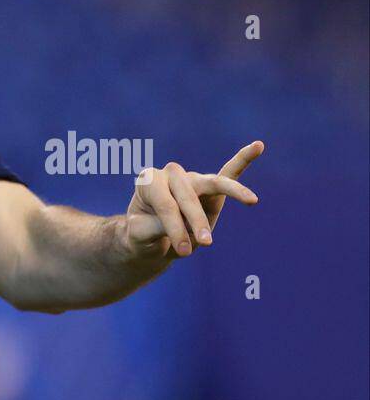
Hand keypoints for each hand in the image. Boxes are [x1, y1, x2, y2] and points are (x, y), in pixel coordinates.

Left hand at [123, 141, 261, 260]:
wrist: (151, 239)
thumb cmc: (144, 235)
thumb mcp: (140, 236)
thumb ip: (155, 228)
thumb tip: (182, 227)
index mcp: (148, 181)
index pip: (165, 202)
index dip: (174, 227)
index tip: (182, 253)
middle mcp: (170, 174)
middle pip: (188, 194)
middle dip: (197, 220)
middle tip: (205, 245)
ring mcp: (192, 178)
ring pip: (212, 182)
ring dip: (232, 192)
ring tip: (252, 200)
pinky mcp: (210, 188)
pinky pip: (228, 171)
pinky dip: (243, 159)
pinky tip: (258, 146)